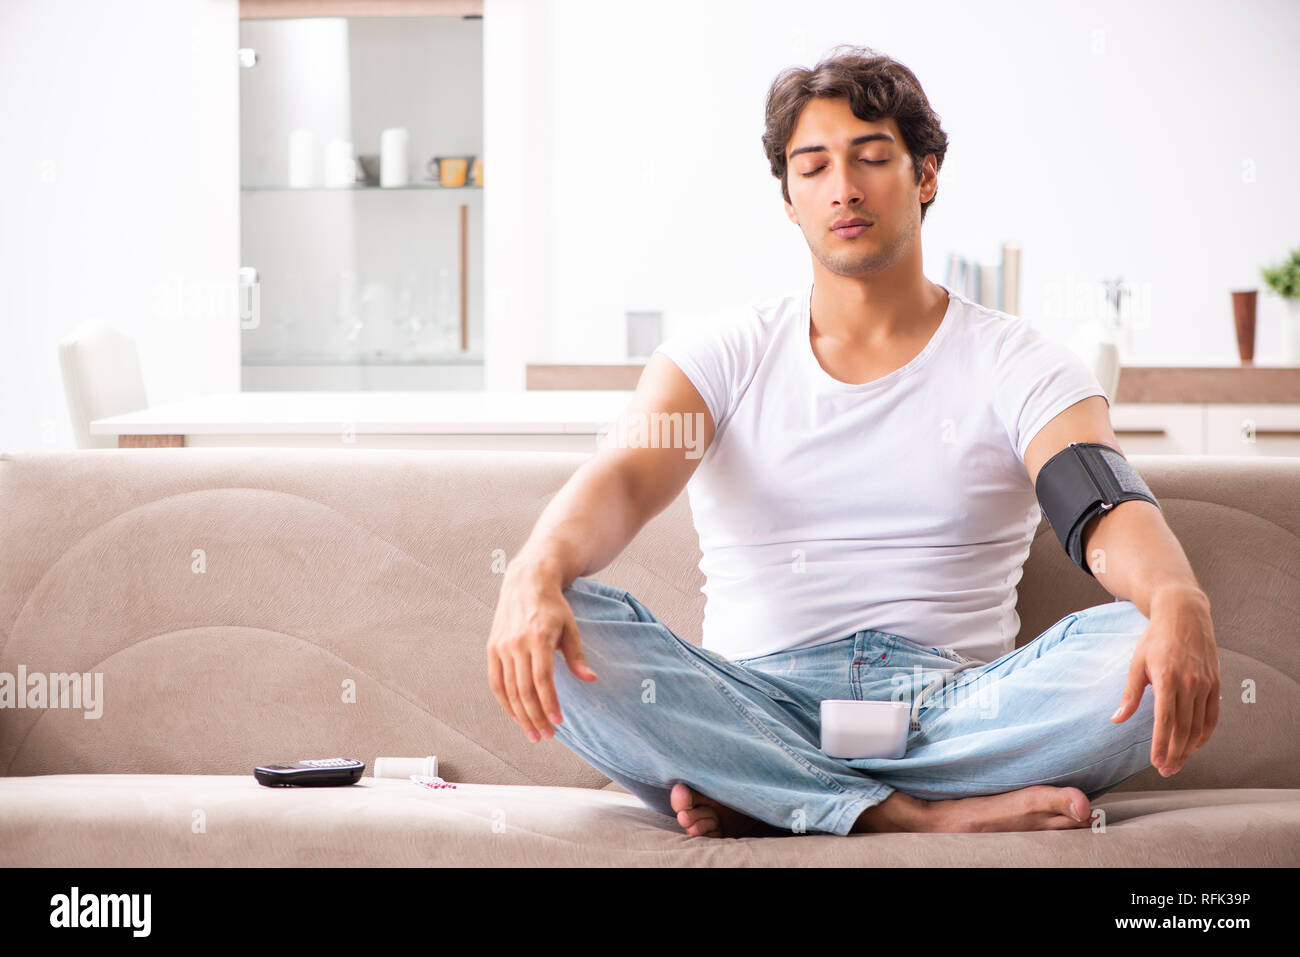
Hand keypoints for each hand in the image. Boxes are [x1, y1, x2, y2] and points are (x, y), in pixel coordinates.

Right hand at [486, 564, 597, 742]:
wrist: (526, 582)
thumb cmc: (554, 606)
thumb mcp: (570, 627)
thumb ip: (577, 656)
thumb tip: (590, 679)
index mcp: (539, 637)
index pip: (542, 679)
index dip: (549, 703)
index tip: (558, 722)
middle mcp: (516, 643)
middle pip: (523, 690)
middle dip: (535, 716)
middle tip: (546, 736)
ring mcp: (501, 646)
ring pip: (508, 690)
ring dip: (520, 715)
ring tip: (533, 733)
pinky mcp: (492, 648)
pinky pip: (496, 681)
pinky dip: (505, 702)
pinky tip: (516, 716)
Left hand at [1111, 588, 1218, 776]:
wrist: (1184, 615)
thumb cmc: (1156, 639)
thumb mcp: (1136, 664)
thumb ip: (1130, 695)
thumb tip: (1116, 719)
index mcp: (1167, 679)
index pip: (1165, 720)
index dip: (1161, 744)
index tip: (1156, 761)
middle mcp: (1190, 684)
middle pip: (1183, 728)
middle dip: (1174, 753)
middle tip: (1165, 771)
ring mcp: (1205, 684)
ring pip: (1199, 725)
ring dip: (1189, 748)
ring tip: (1177, 763)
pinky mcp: (1215, 684)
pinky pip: (1212, 715)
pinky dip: (1205, 733)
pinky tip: (1195, 745)